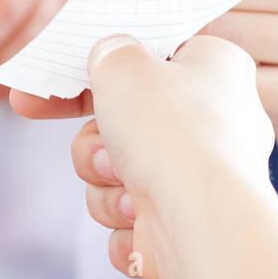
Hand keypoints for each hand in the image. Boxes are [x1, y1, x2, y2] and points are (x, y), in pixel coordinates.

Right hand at [69, 34, 276, 278]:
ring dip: (108, 187)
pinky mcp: (185, 224)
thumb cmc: (176, 137)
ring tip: (131, 193)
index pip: (151, 59)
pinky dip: (127, 227)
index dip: (101, 72)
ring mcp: (200, 178)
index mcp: (217, 68)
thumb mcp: (124, 64)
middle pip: (124, 125)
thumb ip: (110, 51)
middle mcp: (215, 123)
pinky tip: (142, 223)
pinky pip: (130, 223)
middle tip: (102, 152)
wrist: (202, 224)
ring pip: (118, 177)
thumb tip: (111, 56)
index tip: (60, 86)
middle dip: (96, 146)